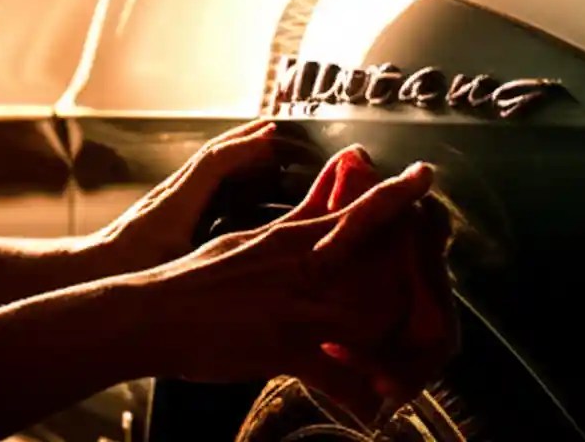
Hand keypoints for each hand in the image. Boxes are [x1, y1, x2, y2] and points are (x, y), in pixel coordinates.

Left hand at [93, 120, 277, 270]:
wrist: (89, 269)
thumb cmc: (129, 271)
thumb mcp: (177, 267)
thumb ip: (215, 259)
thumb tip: (257, 252)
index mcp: (177, 203)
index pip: (215, 161)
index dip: (245, 146)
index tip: (272, 135)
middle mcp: (171, 191)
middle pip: (211, 152)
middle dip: (243, 136)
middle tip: (273, 127)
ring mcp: (167, 196)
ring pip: (204, 162)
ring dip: (233, 149)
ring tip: (260, 144)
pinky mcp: (165, 206)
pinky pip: (200, 176)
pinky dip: (223, 167)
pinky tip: (233, 178)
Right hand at [131, 148, 454, 422]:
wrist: (151, 313)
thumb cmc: (202, 275)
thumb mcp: (257, 236)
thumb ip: (304, 210)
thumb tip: (336, 172)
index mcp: (296, 237)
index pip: (359, 207)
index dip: (398, 192)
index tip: (426, 177)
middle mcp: (303, 265)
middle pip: (381, 261)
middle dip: (412, 272)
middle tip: (432, 294)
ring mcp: (295, 306)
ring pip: (370, 315)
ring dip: (392, 341)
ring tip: (406, 362)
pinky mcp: (282, 346)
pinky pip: (335, 375)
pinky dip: (357, 397)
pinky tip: (371, 412)